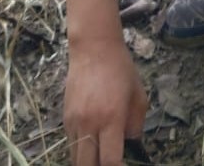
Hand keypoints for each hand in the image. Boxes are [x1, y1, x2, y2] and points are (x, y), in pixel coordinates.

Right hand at [65, 38, 147, 165]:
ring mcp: (74, 122)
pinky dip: (81, 149)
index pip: (109, 161)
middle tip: (110, 162)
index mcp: (111, 118)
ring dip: (88, 161)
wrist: (93, 49)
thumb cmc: (121, 70)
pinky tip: (92, 142)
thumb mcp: (138, 96)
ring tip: (101, 155)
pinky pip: (71, 143)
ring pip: (75, 158)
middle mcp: (89, 124)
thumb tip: (130, 144)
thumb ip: (135, 125)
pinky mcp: (65, 118)